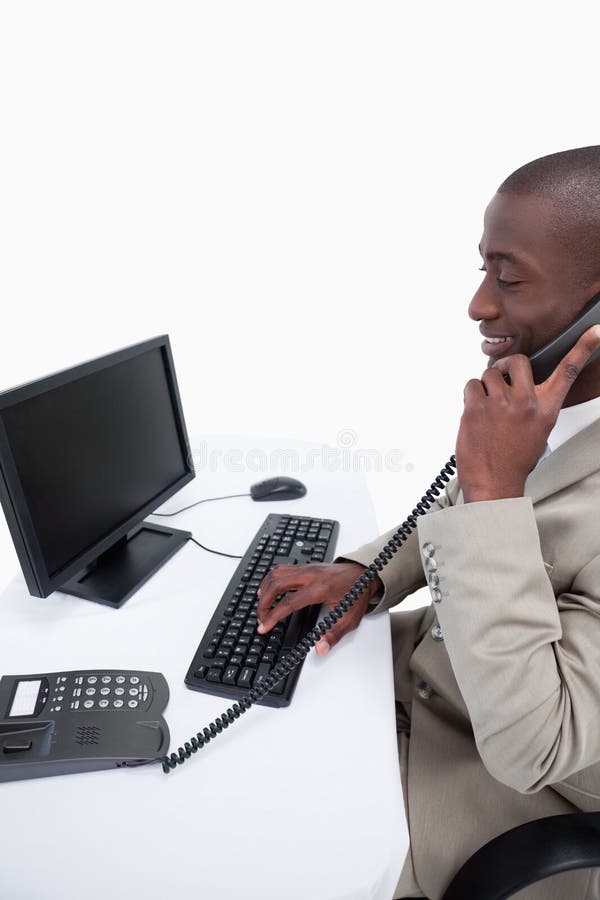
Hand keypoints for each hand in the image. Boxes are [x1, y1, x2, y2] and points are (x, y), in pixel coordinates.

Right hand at [256, 562, 381, 654]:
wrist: (363, 573)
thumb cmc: (356, 593)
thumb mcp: (349, 618)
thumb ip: (333, 634)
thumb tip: (320, 648)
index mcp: (320, 588)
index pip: (289, 602)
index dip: (273, 616)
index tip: (264, 627)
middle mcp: (311, 575)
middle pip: (277, 584)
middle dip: (264, 603)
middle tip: (260, 619)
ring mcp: (307, 568)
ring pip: (276, 573)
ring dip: (264, 588)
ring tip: (260, 605)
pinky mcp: (305, 566)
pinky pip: (282, 568)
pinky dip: (270, 579)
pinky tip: (268, 589)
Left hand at [457, 324, 599, 502]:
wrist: (493, 483)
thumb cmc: (514, 459)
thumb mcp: (537, 430)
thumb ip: (532, 403)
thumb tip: (515, 381)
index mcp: (546, 409)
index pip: (567, 373)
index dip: (583, 349)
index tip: (596, 331)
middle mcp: (526, 403)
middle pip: (518, 360)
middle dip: (507, 366)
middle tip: (502, 380)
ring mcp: (500, 404)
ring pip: (489, 373)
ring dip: (486, 385)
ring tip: (488, 409)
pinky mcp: (476, 408)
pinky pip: (471, 384)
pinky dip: (471, 395)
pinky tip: (476, 413)